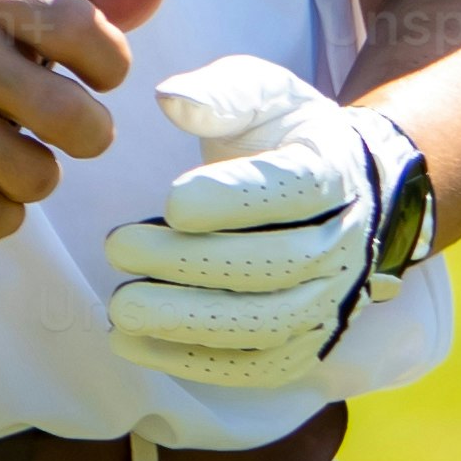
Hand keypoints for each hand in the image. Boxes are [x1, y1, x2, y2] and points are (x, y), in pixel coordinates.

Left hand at [104, 54, 429, 392]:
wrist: (340, 193)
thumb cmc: (283, 138)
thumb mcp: (263, 94)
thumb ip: (222, 93)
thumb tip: (170, 98)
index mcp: (334, 175)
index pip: (296, 192)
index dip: (235, 200)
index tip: (172, 201)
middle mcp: (342, 245)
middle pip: (277, 265)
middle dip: (192, 263)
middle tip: (118, 248)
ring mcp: (328, 302)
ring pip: (268, 325)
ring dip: (190, 322)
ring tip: (121, 307)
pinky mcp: (303, 345)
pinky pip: (255, 367)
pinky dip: (193, 363)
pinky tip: (131, 345)